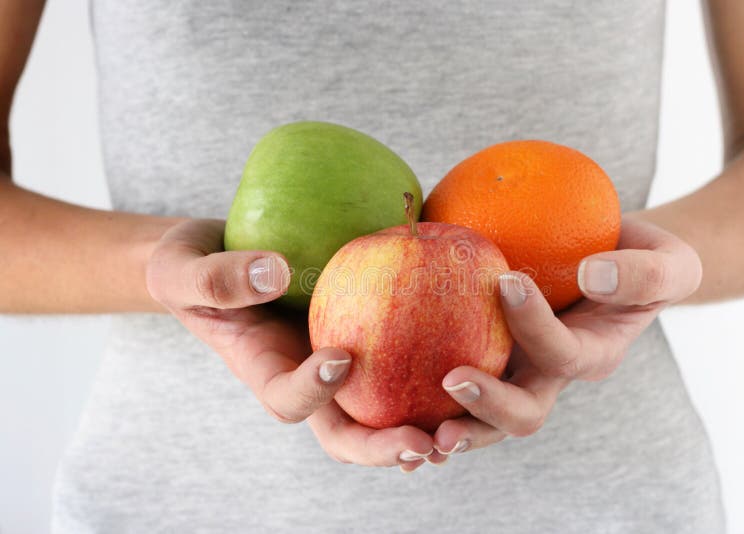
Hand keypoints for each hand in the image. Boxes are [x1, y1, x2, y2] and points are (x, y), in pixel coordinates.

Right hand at [145, 219, 433, 469]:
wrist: (216, 255)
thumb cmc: (192, 266)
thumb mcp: (184, 268)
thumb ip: (218, 278)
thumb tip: (273, 271)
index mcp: (264, 370)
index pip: (287, 400)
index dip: (312, 390)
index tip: (338, 356)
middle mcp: (307, 378)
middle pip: (345, 432)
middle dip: (381, 447)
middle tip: (421, 447)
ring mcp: (338, 363)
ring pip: (381, 409)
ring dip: (418, 425)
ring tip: (459, 431)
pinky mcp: (364, 336)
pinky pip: (400, 358)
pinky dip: (431, 368)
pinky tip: (474, 351)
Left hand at [432, 215, 702, 455]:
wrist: (615, 262)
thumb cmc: (643, 261)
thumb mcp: (670, 264)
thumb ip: (644, 273)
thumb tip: (591, 275)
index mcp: (590, 355)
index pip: (561, 352)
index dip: (535, 324)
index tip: (508, 279)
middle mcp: (550, 374)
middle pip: (523, 413)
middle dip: (489, 407)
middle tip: (450, 381)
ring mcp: (517, 369)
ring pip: (484, 417)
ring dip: (452, 422)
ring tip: (416, 425)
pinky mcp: (489, 352)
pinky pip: (459, 375)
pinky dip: (425, 392)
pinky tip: (384, 376)